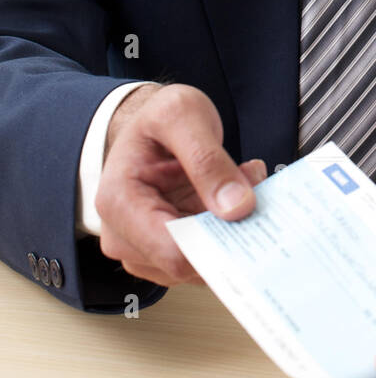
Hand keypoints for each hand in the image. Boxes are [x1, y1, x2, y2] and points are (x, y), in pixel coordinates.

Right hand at [95, 82, 267, 287]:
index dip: (217, 242)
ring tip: (242, 179)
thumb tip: (236, 207)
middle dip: (230, 229)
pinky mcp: (165, 252)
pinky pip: (206, 255)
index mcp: (119, 203)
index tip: (251, 214)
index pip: (172, 251)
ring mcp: (144, 249)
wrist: (150, 127)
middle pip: (189, 262)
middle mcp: (123, 236)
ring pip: (203, 263)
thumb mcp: (182, 115)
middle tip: (254, 185)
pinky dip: (228, 228)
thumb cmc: (156, 119)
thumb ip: (208, 159)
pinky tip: (234, 193)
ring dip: (233, 227)